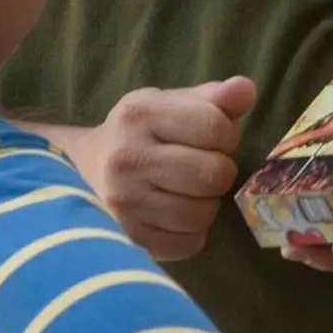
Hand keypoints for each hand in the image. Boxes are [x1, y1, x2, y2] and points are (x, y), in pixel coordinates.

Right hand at [76, 75, 256, 260]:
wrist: (86, 169)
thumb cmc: (141, 133)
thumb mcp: (171, 104)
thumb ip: (213, 98)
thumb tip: (246, 90)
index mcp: (138, 114)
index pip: (215, 127)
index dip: (226, 135)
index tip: (212, 139)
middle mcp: (127, 157)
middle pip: (214, 173)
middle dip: (219, 170)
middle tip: (202, 167)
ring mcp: (125, 202)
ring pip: (203, 213)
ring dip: (206, 203)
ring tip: (190, 191)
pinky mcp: (130, 238)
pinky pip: (189, 243)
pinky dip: (193, 232)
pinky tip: (177, 214)